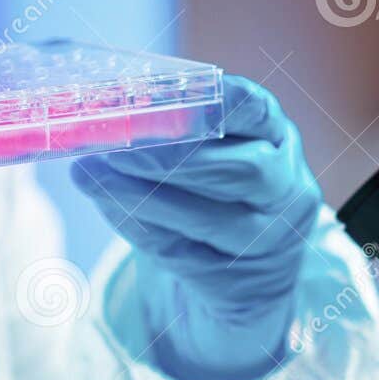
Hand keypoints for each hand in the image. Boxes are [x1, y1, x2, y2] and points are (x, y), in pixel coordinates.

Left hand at [71, 76, 321, 379]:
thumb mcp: (215, 153)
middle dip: (173, 156)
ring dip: (142, 194)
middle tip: (116, 145)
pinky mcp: (239, 283)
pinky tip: (104, 202)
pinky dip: (136, 225)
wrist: (246, 277)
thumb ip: (175, 131)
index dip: (215, 100)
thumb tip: (105, 111)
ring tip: (91, 172)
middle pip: (244, 170)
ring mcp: (269, 242)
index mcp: (278, 138)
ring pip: (209, 219)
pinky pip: (180, 253)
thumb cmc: (218, 195)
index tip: (166, 95)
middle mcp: (287, 189)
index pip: (257, 111)